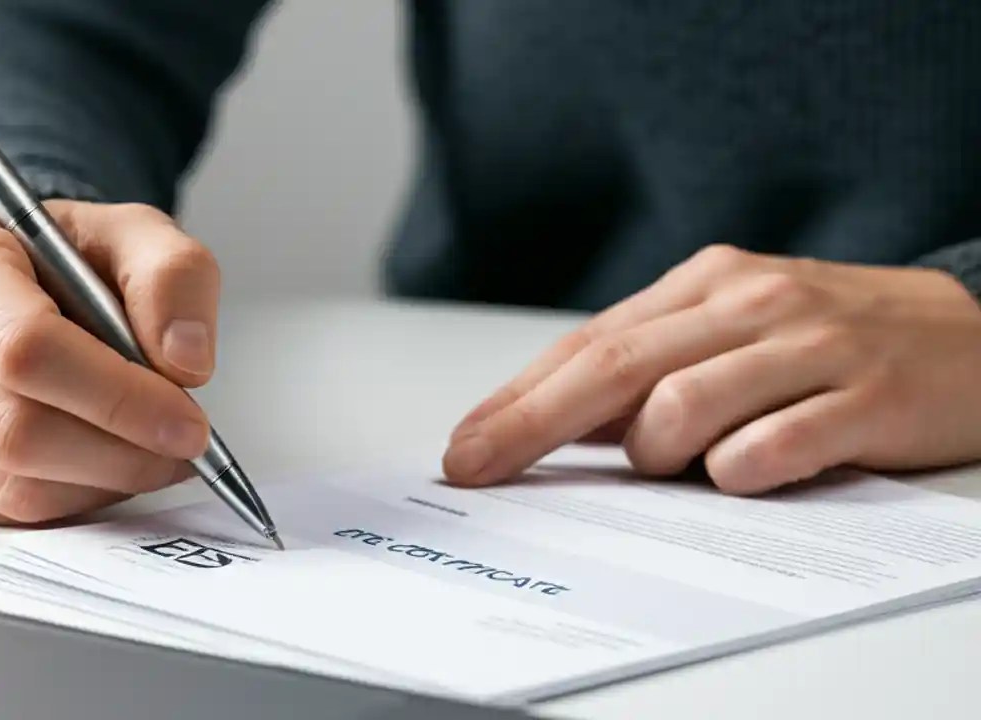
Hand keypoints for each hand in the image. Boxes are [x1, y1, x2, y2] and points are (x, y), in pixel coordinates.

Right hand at [0, 201, 219, 523]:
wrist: (14, 284)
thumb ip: (174, 277)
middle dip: (120, 452)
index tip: (188, 421)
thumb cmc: (67, 262)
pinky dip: (68, 500)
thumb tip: (185, 360)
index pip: (24, 346)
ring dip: (102, 481)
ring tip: (151, 452)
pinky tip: (99, 464)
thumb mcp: (135, 237)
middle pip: (12, 427)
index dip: (117, 397)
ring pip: (7, 483)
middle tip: (185, 448)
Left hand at [444, 244, 980, 493]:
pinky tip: (740, 472)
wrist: (975, 331)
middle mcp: (749, 304)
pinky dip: (736, 470)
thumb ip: (655, 370)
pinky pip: (772, 446)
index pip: (588, 345)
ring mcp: (809, 347)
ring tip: (677, 463)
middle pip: (612, 370)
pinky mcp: (865, 398)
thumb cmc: (835, 340)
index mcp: (707, 285)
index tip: (465, 445)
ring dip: (655, 451)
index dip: (516, 399)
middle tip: (474, 467)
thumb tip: (560, 425)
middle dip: (529, 424)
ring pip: (682, 404)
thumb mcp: (735, 334)